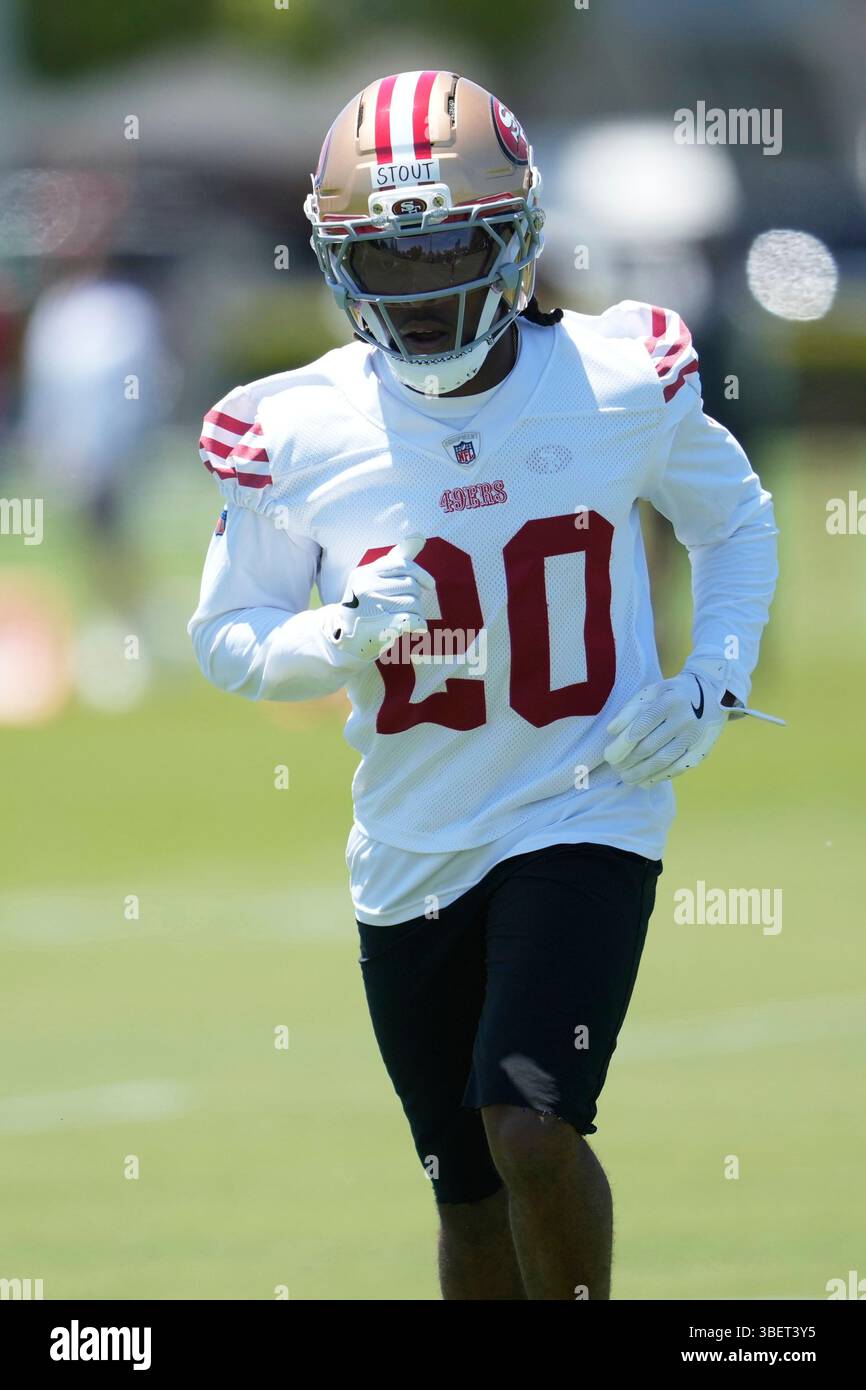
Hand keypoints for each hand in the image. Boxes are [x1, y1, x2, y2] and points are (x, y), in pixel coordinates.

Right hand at [323, 535, 433, 660]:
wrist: (343, 636)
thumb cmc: (363, 603)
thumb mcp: (373, 577)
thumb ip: (396, 558)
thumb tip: (419, 536)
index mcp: (366, 573)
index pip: (402, 565)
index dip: (421, 574)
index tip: (430, 585)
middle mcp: (367, 587)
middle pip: (411, 586)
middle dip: (415, 596)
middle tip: (408, 606)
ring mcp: (373, 607)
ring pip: (414, 603)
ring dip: (417, 611)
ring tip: (405, 616)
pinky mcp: (381, 627)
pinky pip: (413, 620)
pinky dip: (420, 624)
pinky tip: (417, 627)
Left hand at [603, 658, 729, 788]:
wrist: (711, 694)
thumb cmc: (672, 693)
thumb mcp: (652, 692)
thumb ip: (630, 709)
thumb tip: (611, 731)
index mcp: (670, 701)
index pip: (642, 725)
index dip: (624, 743)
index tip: (609, 756)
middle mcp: (684, 719)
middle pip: (651, 746)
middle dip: (629, 761)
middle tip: (615, 768)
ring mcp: (694, 737)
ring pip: (663, 760)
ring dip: (641, 773)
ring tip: (626, 778)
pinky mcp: (701, 750)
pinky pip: (678, 768)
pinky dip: (659, 777)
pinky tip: (645, 781)